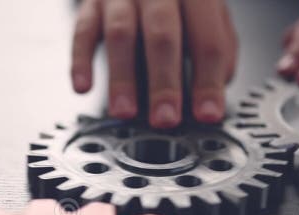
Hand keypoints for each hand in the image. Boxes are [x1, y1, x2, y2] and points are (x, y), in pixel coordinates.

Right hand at [70, 0, 237, 127]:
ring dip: (123, 77)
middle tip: (165, 118)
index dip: (208, 80)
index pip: (207, 39)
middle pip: (163, 35)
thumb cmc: (175, 0)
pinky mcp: (91, 4)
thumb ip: (218, 44)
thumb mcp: (207, 13)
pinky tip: (83, 87)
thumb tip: (218, 84)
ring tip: (125, 111)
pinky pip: (82, 32)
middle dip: (164, 82)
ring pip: (121, 34)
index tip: (207, 114)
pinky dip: (81, 61)